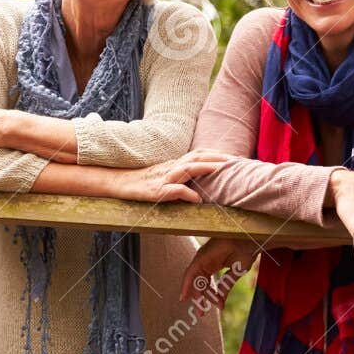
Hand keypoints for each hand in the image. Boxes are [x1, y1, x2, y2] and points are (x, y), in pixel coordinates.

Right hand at [114, 150, 233, 203]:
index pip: (197, 154)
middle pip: (195, 158)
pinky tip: (198, 199)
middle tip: (234, 160)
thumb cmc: (142, 182)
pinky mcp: (155, 191)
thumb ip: (180, 176)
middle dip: (215, 158)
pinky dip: (187, 193)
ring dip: (205, 168)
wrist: (119, 183)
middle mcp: (170, 168)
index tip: (231, 157)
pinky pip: (174, 191)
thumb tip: (198, 182)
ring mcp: (163, 179)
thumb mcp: (163, 176)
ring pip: (187, 169)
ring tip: (221, 170)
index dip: (214, 154)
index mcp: (173, 165)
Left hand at [180, 236, 257, 303]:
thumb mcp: (235, 274)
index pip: (205, 284)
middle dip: (199, 300)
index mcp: (212, 265)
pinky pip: (190, 273)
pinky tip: (185, 296)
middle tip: (200, 314)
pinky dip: (187, 284)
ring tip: (200, 310)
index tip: (215, 308)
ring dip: (196, 296)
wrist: (251, 240)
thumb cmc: (245, 251)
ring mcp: (202, 259)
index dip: (209, 297)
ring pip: (194, 281)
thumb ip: (225, 286)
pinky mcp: (201, 257)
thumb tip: (220, 301)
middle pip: (198, 284)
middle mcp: (205, 262)